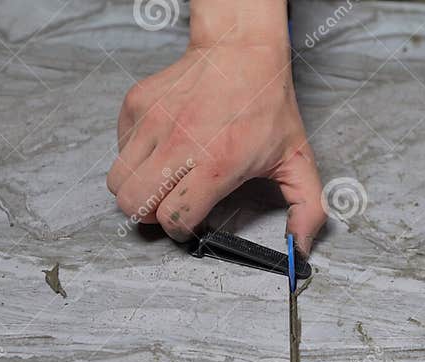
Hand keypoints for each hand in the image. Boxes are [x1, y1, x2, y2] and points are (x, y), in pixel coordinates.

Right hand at [107, 0, 326, 252]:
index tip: (192, 220)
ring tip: (161, 180)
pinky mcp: (136, 105)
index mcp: (217, 162)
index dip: (181, 228)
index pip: (174, 217)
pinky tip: (160, 149)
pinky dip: (133, 158)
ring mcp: (152, 121)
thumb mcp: (298, 159)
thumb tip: (300, 249)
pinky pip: (118, 150)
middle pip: (134, 206)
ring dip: (136, 190)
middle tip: (170, 203)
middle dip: (150, 215)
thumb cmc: (267, 103)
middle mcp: (179, 143)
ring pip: (117, 182)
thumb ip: (307, 209)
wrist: (241, 49)